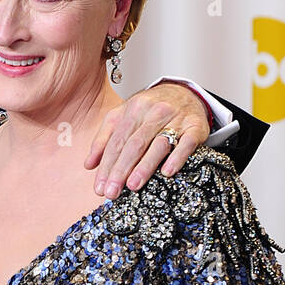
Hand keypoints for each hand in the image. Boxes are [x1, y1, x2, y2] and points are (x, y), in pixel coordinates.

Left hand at [86, 83, 210, 197]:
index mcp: (133, 109)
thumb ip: (104, 139)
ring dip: (145, 167)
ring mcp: (176, 119)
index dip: (106, 166)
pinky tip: (167, 172)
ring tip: (133, 186)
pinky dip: (177, 158)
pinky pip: (186, 143)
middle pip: (134, 145)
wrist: (184, 92)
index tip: (100, 187)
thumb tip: (89, 164)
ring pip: (158, 145)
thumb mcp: (122, 116)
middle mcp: (154, 113)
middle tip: (112, 192)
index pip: (117, 141)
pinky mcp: (195, 127)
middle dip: (121, 170)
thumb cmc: (150, 109)